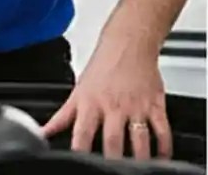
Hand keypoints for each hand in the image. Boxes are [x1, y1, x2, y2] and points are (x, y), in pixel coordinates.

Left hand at [42, 45, 171, 159]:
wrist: (128, 45)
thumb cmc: (102, 68)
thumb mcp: (78, 91)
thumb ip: (62, 117)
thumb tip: (43, 132)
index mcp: (91, 104)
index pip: (82, 133)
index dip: (80, 150)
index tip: (80, 163)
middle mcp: (113, 107)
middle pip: (113, 140)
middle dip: (113, 159)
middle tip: (112, 170)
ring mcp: (136, 108)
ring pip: (140, 139)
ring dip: (140, 157)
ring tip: (138, 168)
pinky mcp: (155, 106)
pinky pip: (162, 130)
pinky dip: (164, 147)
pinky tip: (162, 157)